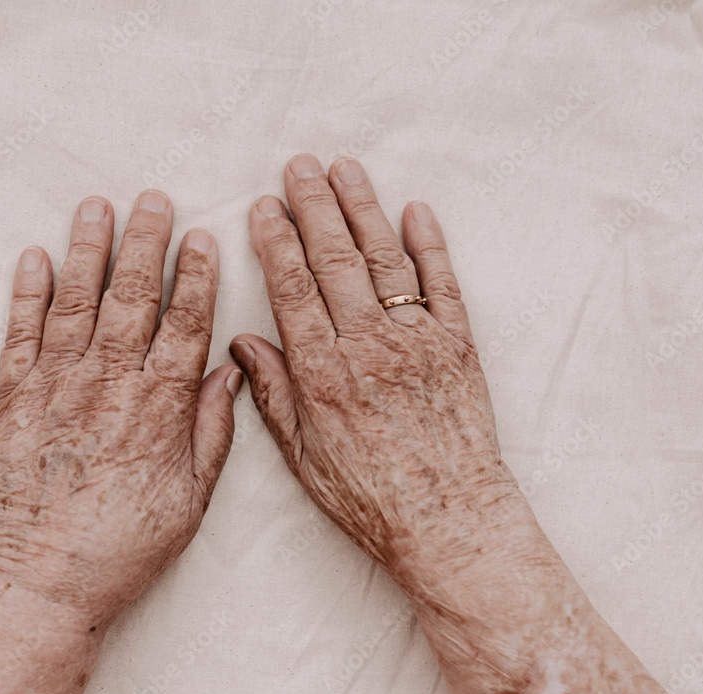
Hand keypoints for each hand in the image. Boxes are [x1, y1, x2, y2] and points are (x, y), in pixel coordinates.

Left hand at [0, 190, 240, 623]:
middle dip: (145, 244)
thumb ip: (212, 431)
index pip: (184, 326)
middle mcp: (109, 386)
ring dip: (86, 251)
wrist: (42, 580)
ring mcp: (56, 387)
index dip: (196, 278)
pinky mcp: (12, 399)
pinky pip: (19, 333)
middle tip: (154, 199)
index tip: (203, 239)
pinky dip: (25, 293)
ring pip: (75, 303)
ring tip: (96, 206)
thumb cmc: (124, 548)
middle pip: (131, 299)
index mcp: (159, 410)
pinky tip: (34, 258)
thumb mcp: (191, 501)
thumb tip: (228, 371)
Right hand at [231, 154, 523, 592]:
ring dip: (364, 210)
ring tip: (346, 169)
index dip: (277, 243)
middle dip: (315, 207)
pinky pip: (443, 282)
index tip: (265, 207)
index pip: (293, 290)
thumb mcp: (304, 460)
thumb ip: (274, 397)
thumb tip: (244, 344)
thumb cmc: (371, 498)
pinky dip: (430, 244)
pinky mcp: (458, 345)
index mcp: (324, 373)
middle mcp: (369, 346)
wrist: (449, 520)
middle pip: (336, 260)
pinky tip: (415, 211)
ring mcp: (418, 341)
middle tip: (299, 165)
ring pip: (385, 260)